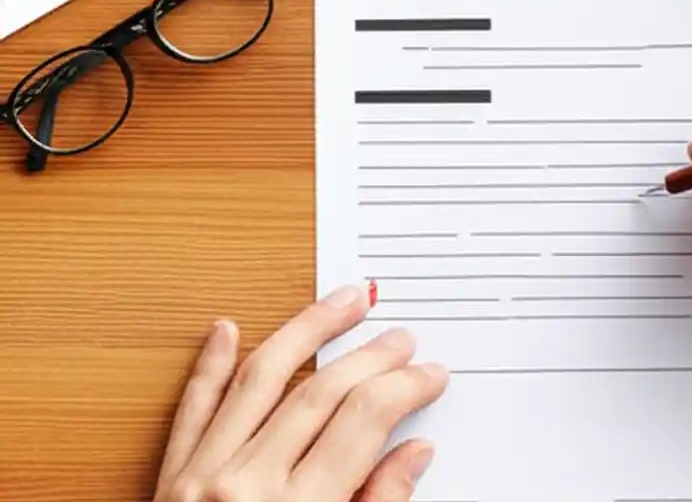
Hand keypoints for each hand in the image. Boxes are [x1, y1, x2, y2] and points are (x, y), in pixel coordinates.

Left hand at [153, 284, 447, 501]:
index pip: (365, 422)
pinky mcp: (168, 477)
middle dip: (370, 356)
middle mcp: (246, 484)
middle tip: (401, 336)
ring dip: (305, 329)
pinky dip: (208, 365)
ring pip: (261, 376)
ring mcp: (202, 475)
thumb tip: (414, 456)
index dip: (405, 388)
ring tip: (342, 300)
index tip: (430, 375)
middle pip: (322, 392)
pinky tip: (227, 328)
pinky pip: (193, 407)